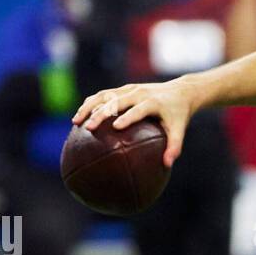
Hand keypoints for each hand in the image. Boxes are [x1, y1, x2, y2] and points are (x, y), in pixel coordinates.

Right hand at [72, 77, 198, 167]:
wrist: (179, 91)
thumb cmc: (178, 114)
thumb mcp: (180, 129)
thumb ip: (174, 146)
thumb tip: (167, 165)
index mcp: (152, 101)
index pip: (138, 109)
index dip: (128, 117)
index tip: (116, 127)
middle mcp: (138, 93)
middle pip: (115, 101)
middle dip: (101, 113)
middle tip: (89, 128)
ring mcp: (129, 89)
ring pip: (104, 95)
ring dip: (88, 107)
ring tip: (76, 122)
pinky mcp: (123, 89)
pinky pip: (103, 95)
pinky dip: (90, 104)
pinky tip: (80, 117)